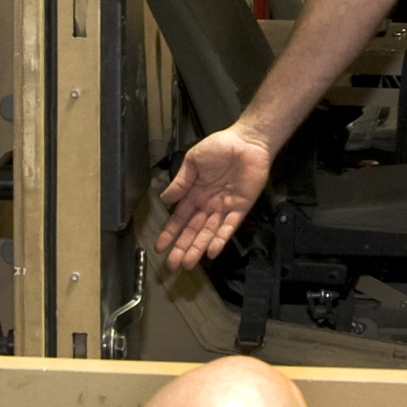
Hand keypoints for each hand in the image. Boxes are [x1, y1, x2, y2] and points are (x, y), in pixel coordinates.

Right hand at [159, 125, 275, 269]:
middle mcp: (208, 204)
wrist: (247, 141)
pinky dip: (221, 238)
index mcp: (194, 194)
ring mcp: (224, 208)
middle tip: (173, 265)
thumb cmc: (220, 146)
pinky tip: (212, 251)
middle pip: (193, 231)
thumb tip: (164, 199)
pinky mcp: (240, 208)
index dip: (169, 233)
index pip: (179, 218)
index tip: (159, 247)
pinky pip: (229, 226)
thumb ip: (180, 182)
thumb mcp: (193, 161)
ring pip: (209, 233)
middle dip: (182, 248)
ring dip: (198, 248)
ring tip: (188, 263)